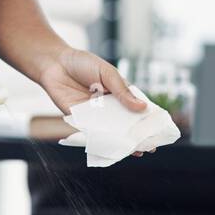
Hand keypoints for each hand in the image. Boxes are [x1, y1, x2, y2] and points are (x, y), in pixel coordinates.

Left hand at [38, 46, 156, 156]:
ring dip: (124, 142)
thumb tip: (142, 107)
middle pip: (127, 123)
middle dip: (139, 135)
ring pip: (113, 131)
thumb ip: (122, 91)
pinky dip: (104, 142)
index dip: (148, 119)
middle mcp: (110, 106)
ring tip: (137, 151)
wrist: (54, 64)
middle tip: (151, 147)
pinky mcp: (81, 121)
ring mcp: (96, 115)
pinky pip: (94, 134)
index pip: (138, 108)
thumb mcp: (107, 73)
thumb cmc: (82, 64)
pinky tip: (114, 149)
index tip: (160, 130)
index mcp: (119, 92)